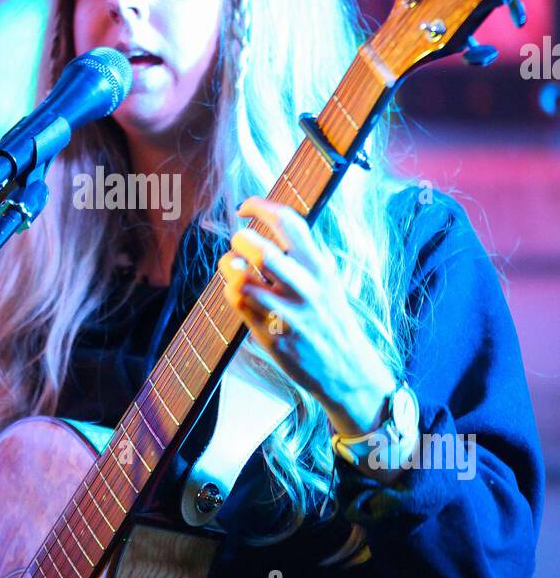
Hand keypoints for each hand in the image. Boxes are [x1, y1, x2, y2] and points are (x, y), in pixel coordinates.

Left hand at [218, 197, 394, 436]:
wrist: (348, 371)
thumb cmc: (330, 319)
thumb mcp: (325, 281)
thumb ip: (300, 257)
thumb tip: (266, 226)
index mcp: (320, 267)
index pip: (289, 222)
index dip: (260, 206)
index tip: (245, 207)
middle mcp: (306, 287)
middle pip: (261, 250)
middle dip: (240, 239)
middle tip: (238, 243)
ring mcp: (289, 314)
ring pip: (243, 279)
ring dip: (229, 266)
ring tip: (233, 267)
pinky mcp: (273, 337)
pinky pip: (239, 304)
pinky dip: (230, 291)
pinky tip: (237, 293)